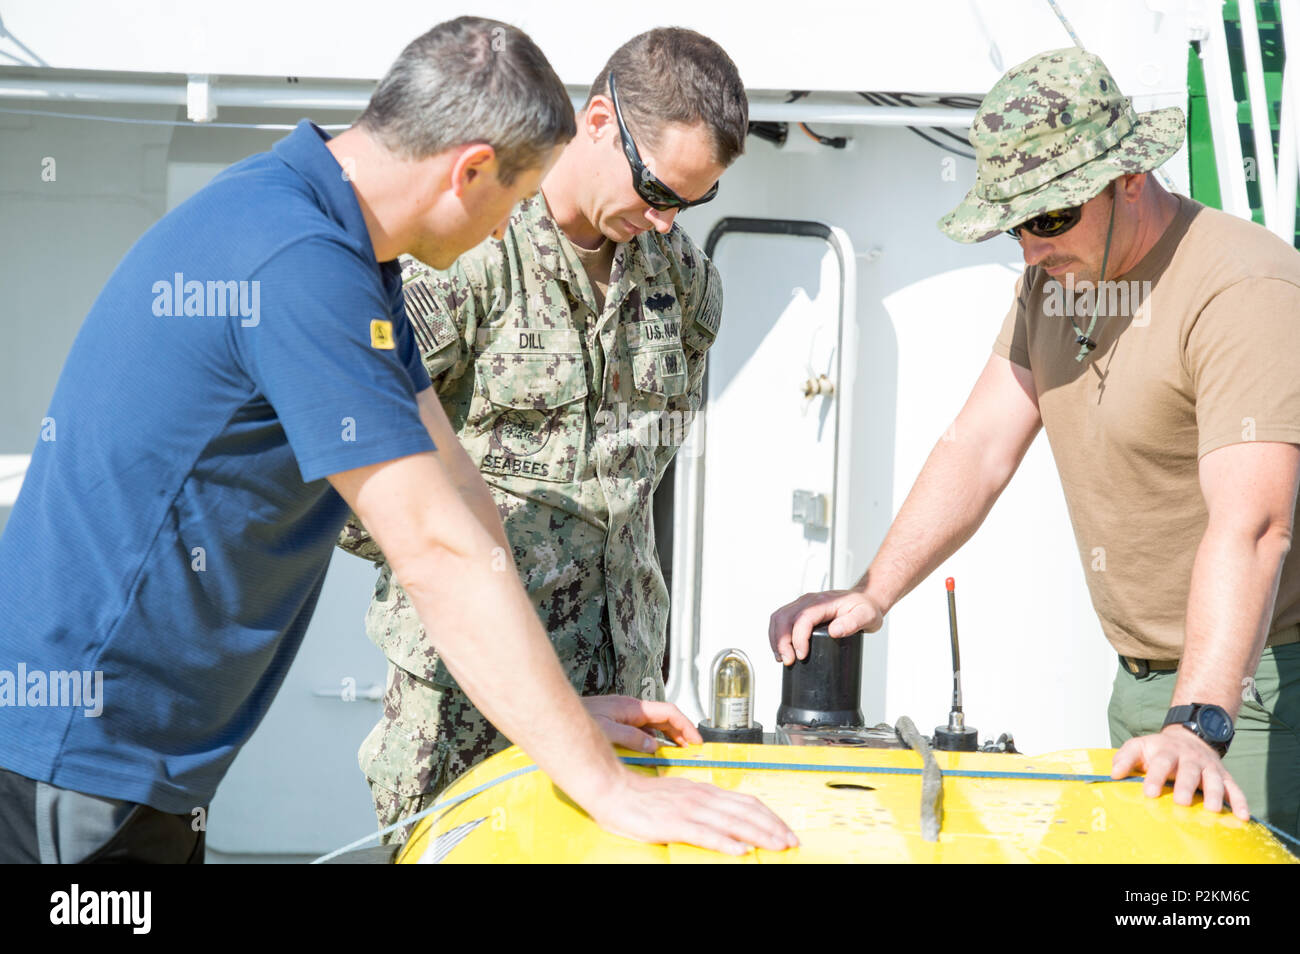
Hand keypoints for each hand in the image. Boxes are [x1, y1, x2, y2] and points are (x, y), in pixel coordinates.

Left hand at [581, 695, 703, 752]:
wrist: (557, 715)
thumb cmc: (579, 718)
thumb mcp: (606, 729)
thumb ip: (629, 737)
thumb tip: (652, 746)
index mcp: (633, 707)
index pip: (668, 712)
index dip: (685, 726)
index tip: (696, 741)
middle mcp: (632, 710)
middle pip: (664, 719)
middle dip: (681, 732)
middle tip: (692, 749)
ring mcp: (625, 717)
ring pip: (654, 726)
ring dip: (668, 737)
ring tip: (679, 752)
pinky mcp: (618, 724)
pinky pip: (643, 732)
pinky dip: (653, 741)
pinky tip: (654, 753)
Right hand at [587, 769, 798, 855]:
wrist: (614, 790)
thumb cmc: (642, 797)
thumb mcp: (679, 795)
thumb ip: (703, 805)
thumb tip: (726, 818)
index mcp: (703, 790)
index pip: (745, 801)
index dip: (768, 815)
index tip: (784, 828)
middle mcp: (701, 797)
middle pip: (745, 811)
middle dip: (772, 827)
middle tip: (791, 840)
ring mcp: (689, 810)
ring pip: (732, 822)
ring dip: (758, 834)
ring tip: (776, 845)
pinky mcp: (674, 823)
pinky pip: (705, 834)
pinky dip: (725, 842)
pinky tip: (739, 850)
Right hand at [769, 588, 884, 664]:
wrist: (864, 600)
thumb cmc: (865, 608)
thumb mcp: (866, 616)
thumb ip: (853, 622)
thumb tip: (835, 631)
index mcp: (823, 602)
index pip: (803, 618)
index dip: (798, 637)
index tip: (801, 655)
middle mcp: (808, 601)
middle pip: (785, 618)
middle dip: (781, 641)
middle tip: (788, 661)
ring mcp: (802, 605)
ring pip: (779, 618)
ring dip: (775, 639)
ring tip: (782, 658)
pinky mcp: (799, 611)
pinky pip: (781, 620)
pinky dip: (776, 635)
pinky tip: (780, 649)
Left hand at [1111, 725, 1248, 819]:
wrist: (1189, 736)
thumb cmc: (1159, 749)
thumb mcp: (1139, 746)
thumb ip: (1125, 758)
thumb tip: (1114, 774)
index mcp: (1166, 751)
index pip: (1160, 763)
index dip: (1154, 777)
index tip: (1148, 793)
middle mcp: (1190, 758)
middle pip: (1189, 771)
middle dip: (1186, 786)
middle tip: (1181, 802)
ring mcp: (1208, 767)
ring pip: (1213, 780)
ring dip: (1214, 795)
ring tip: (1212, 810)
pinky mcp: (1224, 776)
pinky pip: (1234, 788)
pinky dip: (1240, 802)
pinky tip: (1242, 816)